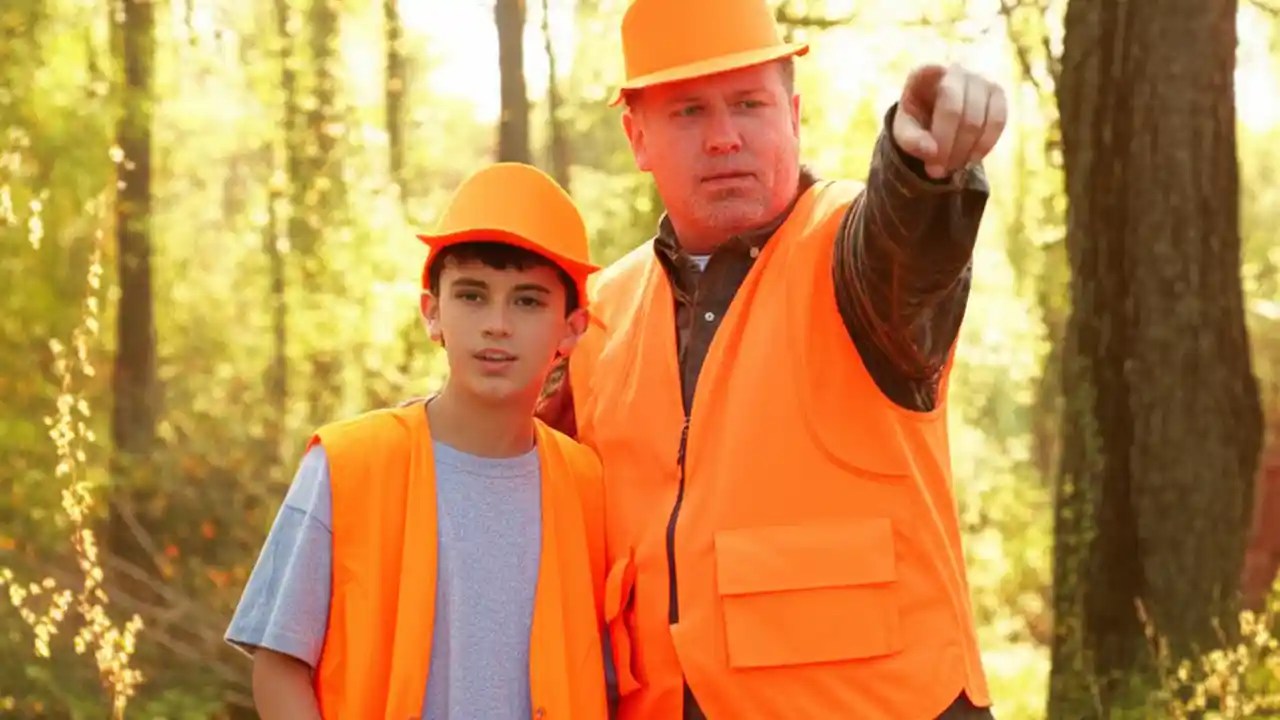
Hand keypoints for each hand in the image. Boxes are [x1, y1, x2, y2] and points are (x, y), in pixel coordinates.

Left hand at [892, 63, 1006, 178]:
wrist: (934, 117)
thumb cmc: (916, 122)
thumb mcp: (903, 132)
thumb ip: (911, 140)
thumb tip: (932, 152)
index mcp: (927, 73)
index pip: (942, 98)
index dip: (941, 132)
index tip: (931, 157)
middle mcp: (956, 70)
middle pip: (961, 113)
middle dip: (950, 148)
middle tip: (937, 172)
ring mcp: (980, 80)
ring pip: (981, 120)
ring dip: (966, 151)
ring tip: (951, 168)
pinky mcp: (997, 94)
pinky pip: (998, 122)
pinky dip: (984, 146)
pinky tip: (970, 160)